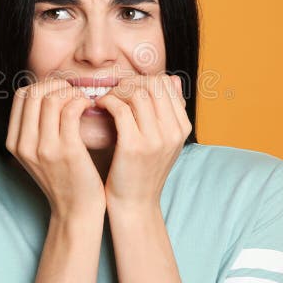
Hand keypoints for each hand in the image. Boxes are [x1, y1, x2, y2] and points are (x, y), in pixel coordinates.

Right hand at [5, 77, 106, 219]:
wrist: (76, 210)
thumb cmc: (63, 178)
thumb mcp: (39, 154)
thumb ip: (36, 127)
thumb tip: (45, 93)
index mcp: (15, 142)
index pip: (21, 96)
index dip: (42, 85)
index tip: (60, 90)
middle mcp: (25, 144)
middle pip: (34, 93)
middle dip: (56, 84)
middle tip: (73, 91)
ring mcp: (44, 148)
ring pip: (52, 98)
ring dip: (71, 92)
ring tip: (82, 100)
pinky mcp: (67, 151)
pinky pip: (70, 110)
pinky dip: (81, 101)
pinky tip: (89, 107)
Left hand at [94, 74, 191, 208]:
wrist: (135, 204)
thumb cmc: (143, 169)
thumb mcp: (164, 140)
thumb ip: (168, 111)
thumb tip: (173, 78)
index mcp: (182, 128)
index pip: (167, 84)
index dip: (143, 80)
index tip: (127, 89)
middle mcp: (173, 132)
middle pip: (153, 85)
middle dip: (130, 83)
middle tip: (114, 92)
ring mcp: (155, 140)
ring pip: (137, 93)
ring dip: (117, 92)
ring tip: (106, 100)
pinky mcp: (134, 147)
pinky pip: (120, 109)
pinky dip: (107, 102)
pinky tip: (100, 107)